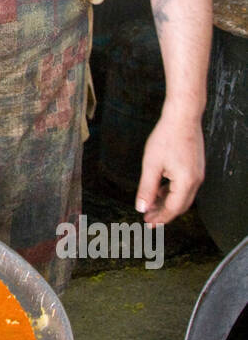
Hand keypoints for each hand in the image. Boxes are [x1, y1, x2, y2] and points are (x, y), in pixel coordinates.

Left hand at [135, 111, 204, 225]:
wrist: (183, 116)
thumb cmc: (167, 137)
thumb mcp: (151, 165)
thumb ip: (147, 188)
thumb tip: (141, 207)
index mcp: (186, 182)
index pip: (173, 209)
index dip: (160, 218)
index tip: (147, 223)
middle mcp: (196, 181)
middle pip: (180, 206)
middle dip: (164, 214)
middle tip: (149, 219)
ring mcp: (198, 174)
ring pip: (182, 197)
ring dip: (167, 203)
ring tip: (151, 206)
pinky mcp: (195, 167)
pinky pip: (184, 186)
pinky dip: (172, 192)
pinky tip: (160, 191)